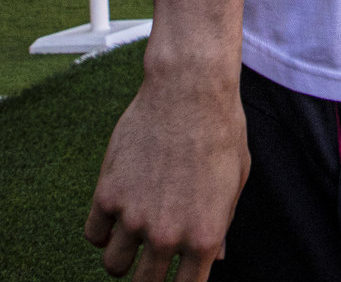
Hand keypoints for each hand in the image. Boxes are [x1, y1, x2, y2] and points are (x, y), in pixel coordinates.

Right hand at [84, 66, 249, 281]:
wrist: (189, 89)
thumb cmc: (220, 128)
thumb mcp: (236, 179)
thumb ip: (223, 223)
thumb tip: (218, 257)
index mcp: (204, 236)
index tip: (174, 276)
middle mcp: (167, 235)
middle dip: (147, 278)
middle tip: (148, 262)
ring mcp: (134, 216)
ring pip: (113, 266)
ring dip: (121, 257)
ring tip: (131, 237)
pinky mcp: (108, 194)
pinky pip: (93, 236)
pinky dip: (102, 231)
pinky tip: (115, 213)